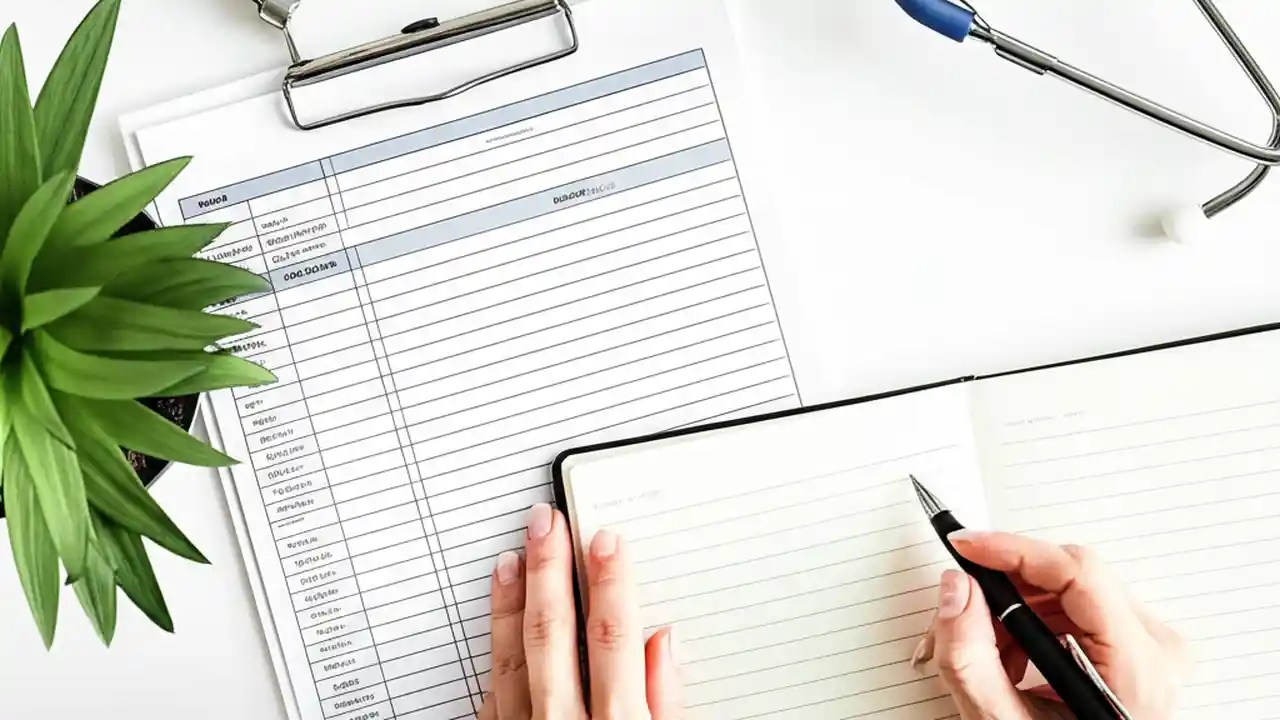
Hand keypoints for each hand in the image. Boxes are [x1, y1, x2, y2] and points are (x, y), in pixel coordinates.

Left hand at [478, 503, 682, 719]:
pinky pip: (493, 694)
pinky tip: (498, 626)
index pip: (612, 637)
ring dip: (511, 602)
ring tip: (512, 559)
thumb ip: (667, 703)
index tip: (607, 541)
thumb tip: (665, 645)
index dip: (611, 583)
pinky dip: (496, 655)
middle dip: (550, 569)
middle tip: (546, 524)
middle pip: (552, 632)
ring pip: (511, 657)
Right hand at [917, 531, 1189, 718]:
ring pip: (1063, 590)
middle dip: (1002, 593)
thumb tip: (955, 591)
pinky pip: (1072, 609)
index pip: (1076, 571)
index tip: (966, 547)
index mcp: (1138, 667)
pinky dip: (1030, 626)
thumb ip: (971, 658)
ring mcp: (1149, 647)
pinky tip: (1011, 662)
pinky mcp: (1134, 647)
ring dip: (1012, 612)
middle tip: (962, 616)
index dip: (1012, 550)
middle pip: (1065, 577)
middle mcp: (1155, 649)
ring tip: (988, 656)